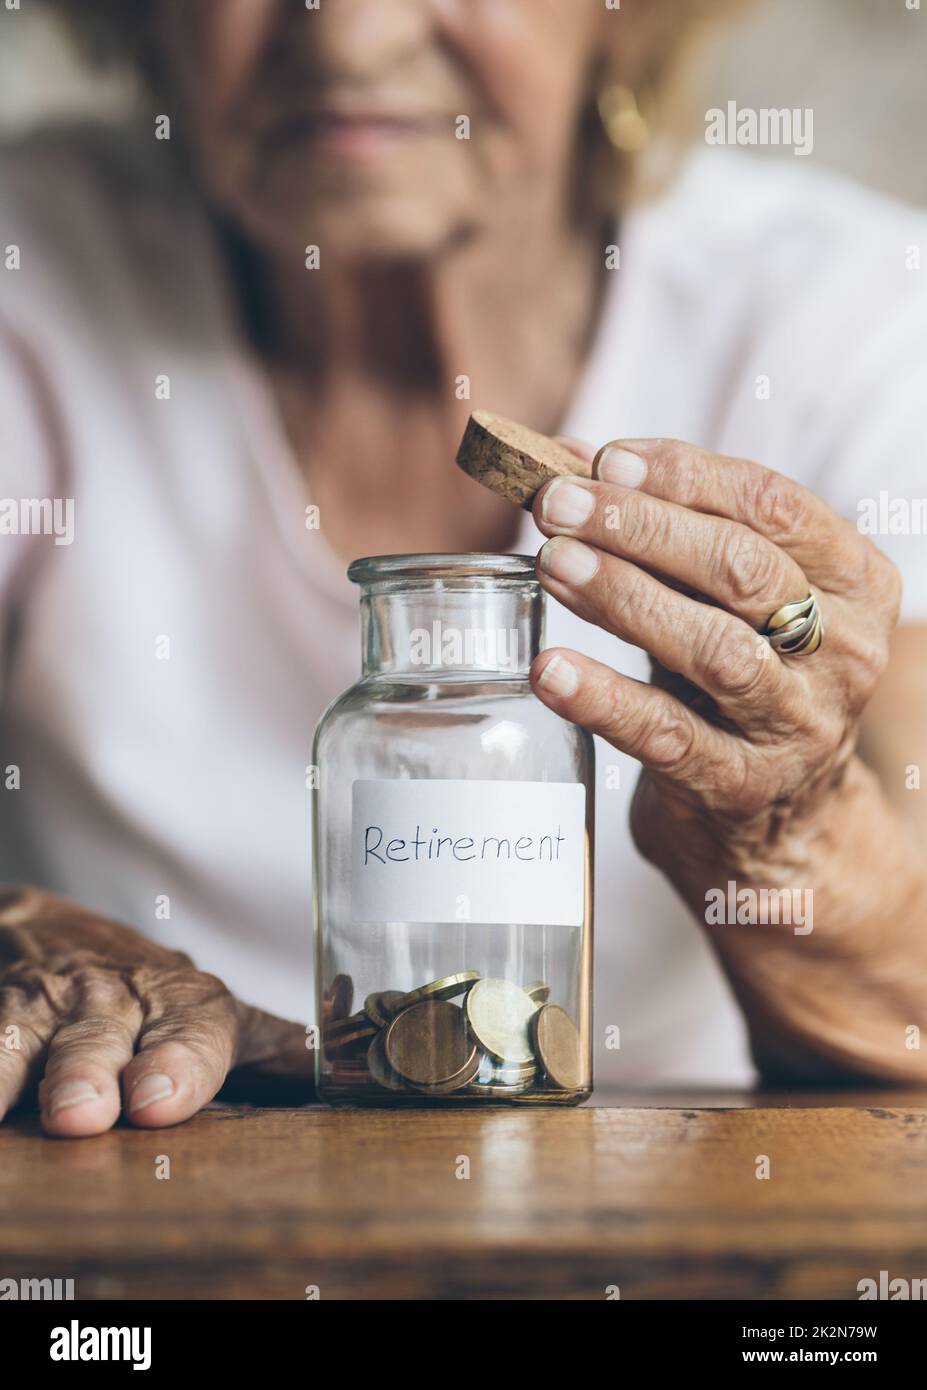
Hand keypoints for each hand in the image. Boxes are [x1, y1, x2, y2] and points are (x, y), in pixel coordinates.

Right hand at [0, 886, 312, 1136]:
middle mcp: (115, 998)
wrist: (66, 935)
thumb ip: (278, 1052)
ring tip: (30, 1110)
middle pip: (101, 1034)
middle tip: (85, 1113)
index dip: (179, 1063)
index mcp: (186, 1004)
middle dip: (90, 1071)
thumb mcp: (223, 1018)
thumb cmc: (159, 998)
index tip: (158, 1099)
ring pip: (31, 1036)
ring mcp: (49, 1004)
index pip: (191, 1030)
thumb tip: (365, 1082)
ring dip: (23, 1071)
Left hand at [529, 436, 900, 880]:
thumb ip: (664, 524)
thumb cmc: (744, 674)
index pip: (774, 503)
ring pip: (715, 649)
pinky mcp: (744, 786)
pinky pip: (669, 736)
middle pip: (742, 569)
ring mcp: (800, 725)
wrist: (782, 814)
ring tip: (553, 565)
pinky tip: (551, 670)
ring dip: (625, 598)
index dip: (684, 475)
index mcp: (855, 579)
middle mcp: (844, 650)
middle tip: (558, 506)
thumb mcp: (723, 595)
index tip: (605, 462)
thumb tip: (567, 459)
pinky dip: (605, 699)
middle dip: (640, 527)